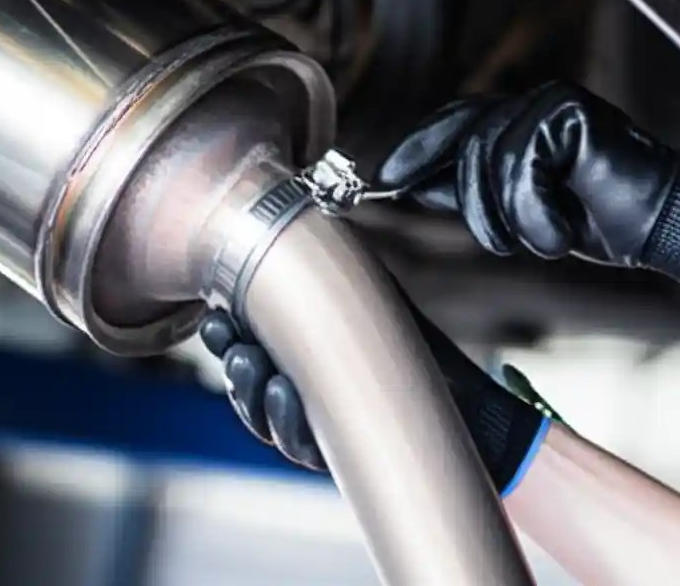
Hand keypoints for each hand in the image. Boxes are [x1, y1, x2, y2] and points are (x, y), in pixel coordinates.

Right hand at [199, 299, 549, 493]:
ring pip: (266, 419)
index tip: (212, 314)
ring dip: (250, 390)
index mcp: (299, 365)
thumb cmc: (412, 354)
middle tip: (224, 334)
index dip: (224, 335)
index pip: (248, 351)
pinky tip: (285, 391)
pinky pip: (304, 444)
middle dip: (230, 360)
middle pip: (248, 388)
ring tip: (247, 360)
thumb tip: (302, 225)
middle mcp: (302, 402)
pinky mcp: (343, 454)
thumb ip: (332, 278)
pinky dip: (288, 420)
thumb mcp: (372, 304)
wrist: (468, 406)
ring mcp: (319, 432)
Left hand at [378, 81, 679, 292]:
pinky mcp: (571, 115)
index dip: (416, 150)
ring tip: (546, 242)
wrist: (662, 228)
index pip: (452, 125)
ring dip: (511, 219)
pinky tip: (563, 233)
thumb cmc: (597, 218)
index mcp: (519, 119)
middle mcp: (533, 102)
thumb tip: (409, 185)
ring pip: (489, 162)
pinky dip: (538, 214)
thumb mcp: (517, 209)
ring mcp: (553, 103)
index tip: (384, 180)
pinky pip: (523, 168)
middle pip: (465, 147)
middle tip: (501, 244)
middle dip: (475, 206)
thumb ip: (468, 191)